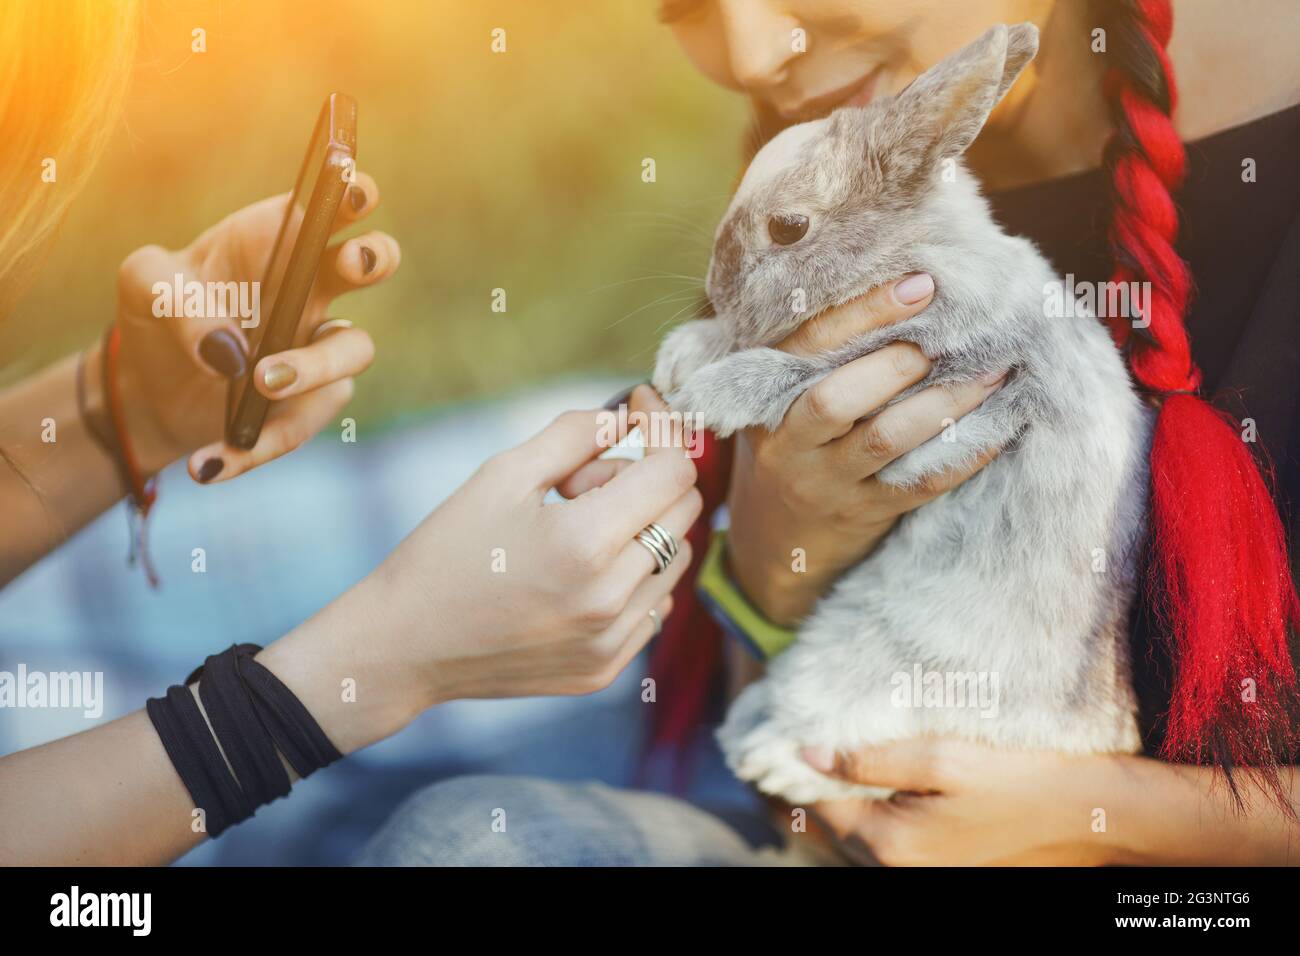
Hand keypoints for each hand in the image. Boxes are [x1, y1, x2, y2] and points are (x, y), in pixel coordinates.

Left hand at [112, 173, 399, 481]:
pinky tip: (210, 461)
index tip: (355, 192)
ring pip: (354, 350)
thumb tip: (228, 352)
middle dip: (373, 258)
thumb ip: (179, 301)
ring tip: (258, 383)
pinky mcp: (308, 404)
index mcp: (281, 241)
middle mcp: (313, 290)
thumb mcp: (145, 287)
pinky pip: (304, 424)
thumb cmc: (157, 313)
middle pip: (374, 263)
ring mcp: (318, 347)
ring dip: (314, 366)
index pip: (335, 206)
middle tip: (349, 267)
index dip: (355, 194)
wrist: (147, 387)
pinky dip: (258, 448)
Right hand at [281, 400, 700, 743]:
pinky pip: (655, 605)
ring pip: (678, 558)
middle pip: (686, 510)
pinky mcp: (607, 669)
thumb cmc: (448, 550)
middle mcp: (611, 599)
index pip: (675, 470)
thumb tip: (633, 415)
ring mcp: (613, 642)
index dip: (661, 427)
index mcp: (586, 543)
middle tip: (581, 483)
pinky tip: (577, 574)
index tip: (637, 408)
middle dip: (646, 478)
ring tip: (575, 533)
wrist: (404, 646)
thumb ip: (577, 433)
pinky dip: (634, 577)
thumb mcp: (503, 474)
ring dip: (644, 529)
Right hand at [725, 273, 1006, 625]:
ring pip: (886, 439)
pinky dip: (964, 453)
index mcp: (768, 398)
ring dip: (944, 402)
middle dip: (897, 363)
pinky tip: (1000, 426)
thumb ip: (821, 356)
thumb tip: (911, 290)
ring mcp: (827, 482)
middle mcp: (790, 442)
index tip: (922, 285)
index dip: (865, 312)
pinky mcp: (864, 514)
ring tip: (992, 372)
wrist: (781, 541)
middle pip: (836, 398)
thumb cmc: (795, 446)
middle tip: (954, 335)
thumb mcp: (783, 401)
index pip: (810, 344)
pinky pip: (920, 484)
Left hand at [803, 738, 1123, 865]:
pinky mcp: (935, 862)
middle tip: (799, 726)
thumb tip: (808, 752)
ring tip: (831, 742)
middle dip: (812, 775)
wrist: (1091, 816)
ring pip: (854, 826)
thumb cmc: (1021, 781)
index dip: (794, 759)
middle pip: (830, 817)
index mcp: (890, 845)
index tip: (783, 721)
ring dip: (840, 790)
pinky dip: (867, 804)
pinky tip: (871, 769)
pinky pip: (881, 833)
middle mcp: (894, 868)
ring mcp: (916, 870)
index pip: (815, 800)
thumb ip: (871, 759)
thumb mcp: (943, 758)